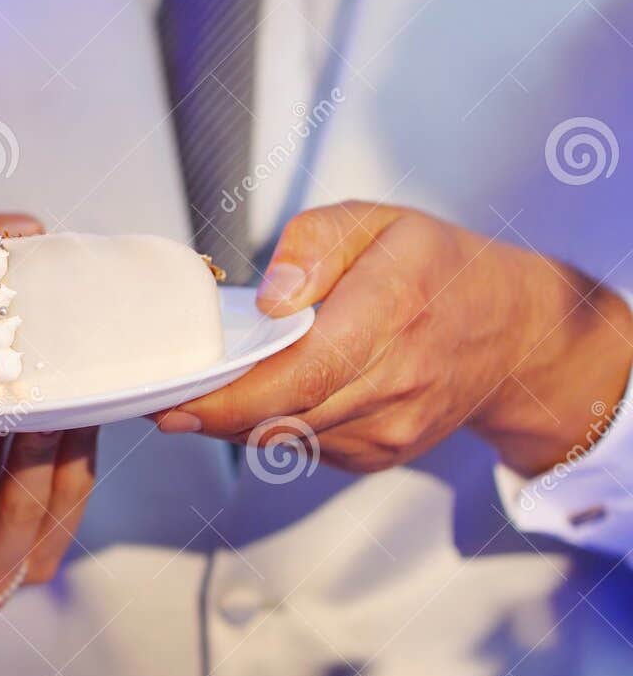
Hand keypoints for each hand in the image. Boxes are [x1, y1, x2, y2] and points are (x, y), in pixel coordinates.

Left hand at [155, 202, 632, 475]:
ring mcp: (393, 426)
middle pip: (287, 413)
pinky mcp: (382, 453)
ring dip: (238, 420)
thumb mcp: (377, 222)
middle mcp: (397, 378)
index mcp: (393, 310)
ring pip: (290, 436)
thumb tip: (270, 296)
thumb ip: (314, 245)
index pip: (303, 371)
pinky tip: (260, 398)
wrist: (512, 333)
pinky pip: (308, 446)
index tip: (177, 399)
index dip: (233, 395)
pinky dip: (273, 425)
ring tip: (205, 393)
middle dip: (216, 413)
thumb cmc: (435, 267)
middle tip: (163, 402)